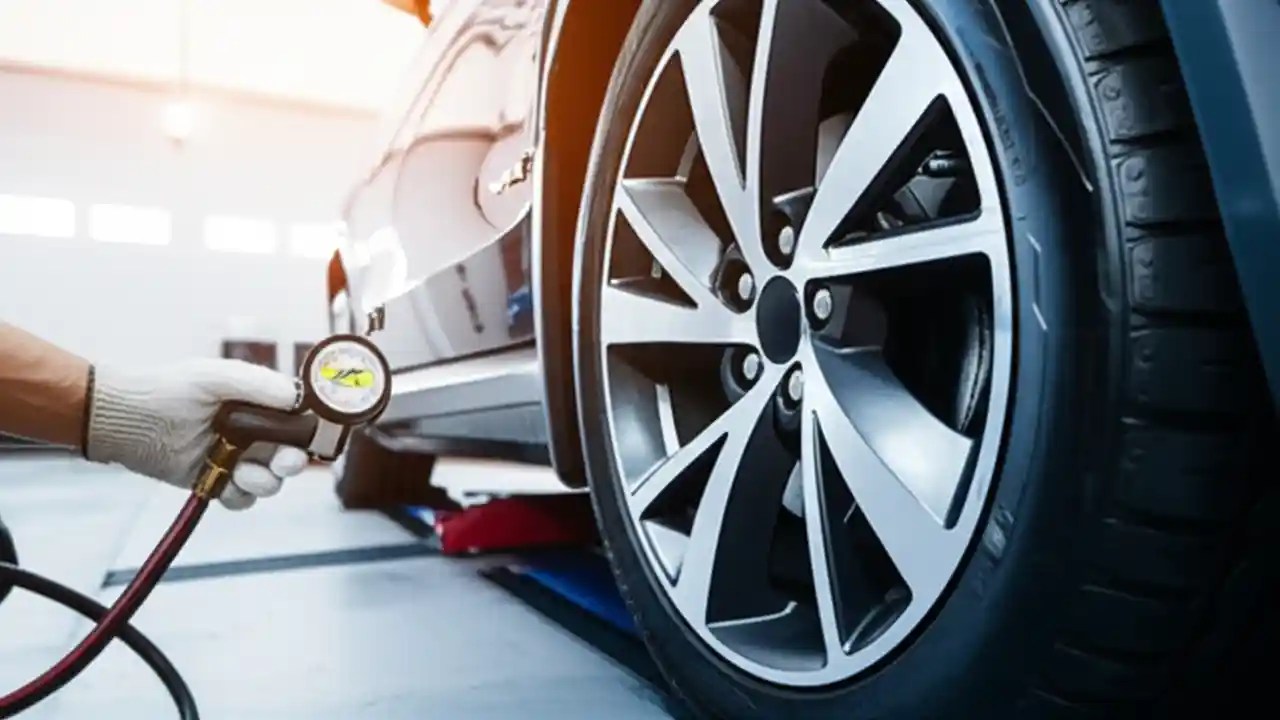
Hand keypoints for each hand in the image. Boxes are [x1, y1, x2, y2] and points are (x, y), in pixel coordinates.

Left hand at [85, 359, 309, 509]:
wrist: (126, 420)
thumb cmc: (168, 389)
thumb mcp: (214, 377)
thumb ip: (258, 384)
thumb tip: (297, 398)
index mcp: (260, 404)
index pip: (300, 419)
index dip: (312, 431)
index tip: (313, 437)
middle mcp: (255, 433)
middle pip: (294, 455)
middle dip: (294, 461)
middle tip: (284, 461)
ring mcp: (238, 459)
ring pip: (271, 482)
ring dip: (263, 480)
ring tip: (240, 471)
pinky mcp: (218, 482)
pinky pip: (242, 499)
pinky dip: (236, 493)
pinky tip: (222, 480)